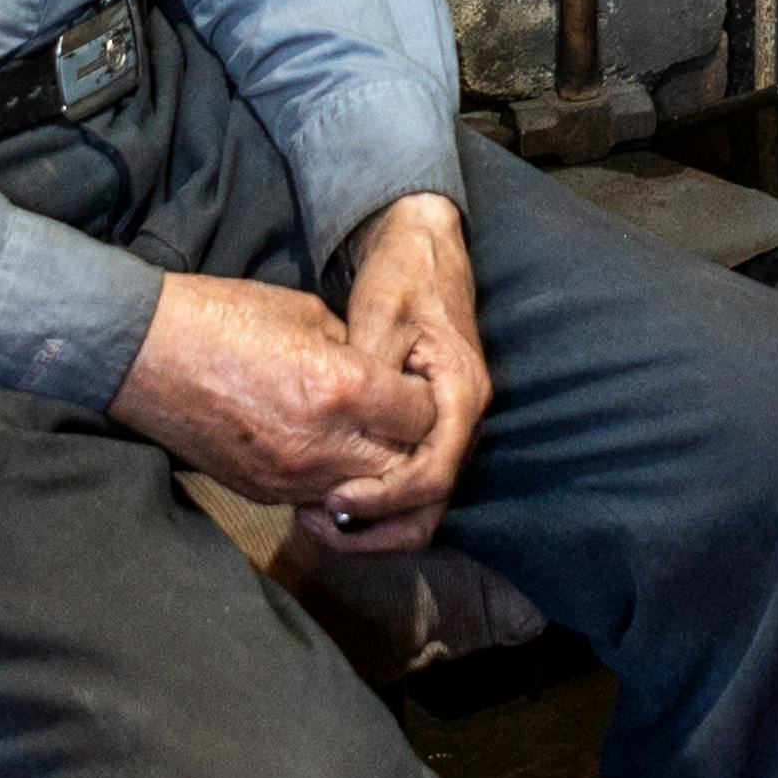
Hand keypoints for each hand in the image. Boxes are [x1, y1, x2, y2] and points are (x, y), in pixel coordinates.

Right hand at [110, 270, 439, 517]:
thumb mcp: (307, 315)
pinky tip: (331, 455)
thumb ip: (356, 351)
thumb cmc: (221, 317)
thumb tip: (383, 376)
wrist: (142, 353)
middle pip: (406, 467)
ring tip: (374, 441)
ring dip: (378, 471)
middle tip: (405, 421)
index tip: (415, 385)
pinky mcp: (263, 492)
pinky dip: (337, 484)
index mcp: (341, 388)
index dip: (425, 399)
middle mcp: (323, 443)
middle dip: (413, 445)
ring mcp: (291, 476)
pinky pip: (321, 499)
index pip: (422, 417)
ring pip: (368, 494)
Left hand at [310, 193, 489, 555]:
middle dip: (377, 527)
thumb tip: (348, 424)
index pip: (431, 475)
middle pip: (431, 504)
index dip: (383, 498)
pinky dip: (373, 495)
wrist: (423, 250)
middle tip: (317, 523)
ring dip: (373, 519)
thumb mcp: (381, 317)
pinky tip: (328, 489)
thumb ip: (370, 373)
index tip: (333, 500)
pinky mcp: (429, 426)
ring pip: (420, 500)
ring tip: (315, 514)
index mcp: (460, 396)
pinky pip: (409, 479)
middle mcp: (462, 421)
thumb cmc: (403, 279)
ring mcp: (448, 426)